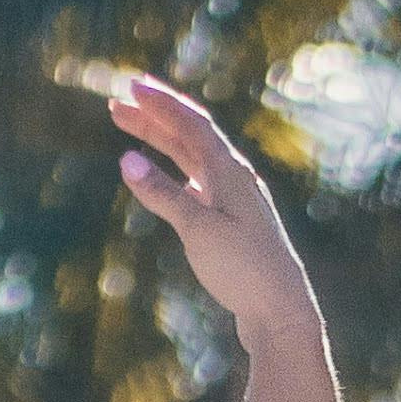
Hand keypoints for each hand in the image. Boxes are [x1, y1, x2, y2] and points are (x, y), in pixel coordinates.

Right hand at [105, 71, 314, 342]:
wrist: (281, 314)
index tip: (131, 87)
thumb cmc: (243, 271)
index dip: (162, 104)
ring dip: (162, 144)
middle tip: (120, 104)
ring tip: (131, 132)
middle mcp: (234, 180)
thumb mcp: (198, 230)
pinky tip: (165, 178)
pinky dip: (176, 175)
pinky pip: (199, 186)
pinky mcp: (233, 227)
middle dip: (154, 118)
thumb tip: (126, 161)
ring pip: (193, 161)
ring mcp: (235, 202)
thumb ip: (163, 195)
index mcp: (229, 172)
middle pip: (190, 137)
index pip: (192, 124)